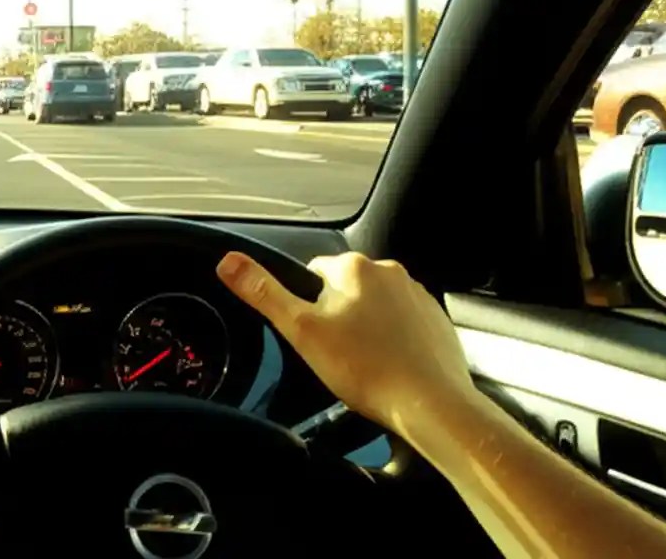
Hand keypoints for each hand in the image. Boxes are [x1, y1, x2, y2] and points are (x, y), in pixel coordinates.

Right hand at [216, 251, 475, 435]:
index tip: (312, 336)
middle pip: (344, 291)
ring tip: (363, 365)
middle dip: (336, 318)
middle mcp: (390, 272)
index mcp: (353, 267)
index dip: (305, 307)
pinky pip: (403, 326)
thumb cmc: (367, 370)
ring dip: (365, 329)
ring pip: (374, 308)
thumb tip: (228, 261)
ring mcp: (417, 296)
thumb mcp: (301, 331)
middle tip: (335, 355)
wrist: (430, 404)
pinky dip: (393, 343)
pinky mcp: (436, 321)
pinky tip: (389, 368)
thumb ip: (263, 293)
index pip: (312, 274)